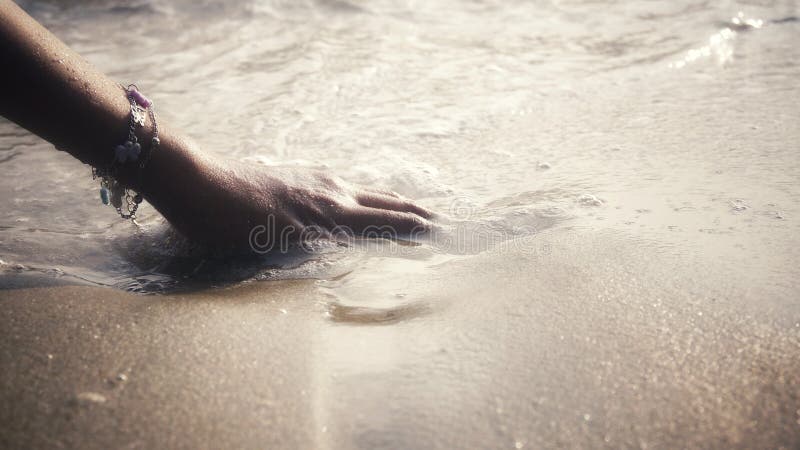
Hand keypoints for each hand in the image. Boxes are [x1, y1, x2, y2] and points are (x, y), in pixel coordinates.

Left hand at [151, 160, 433, 252]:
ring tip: (410, 211)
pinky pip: (345, 187)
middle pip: (386, 202)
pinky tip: (356, 200)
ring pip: (366, 192)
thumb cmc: (229, 222)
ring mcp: (316, 179)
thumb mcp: (277, 244)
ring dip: (392, 204)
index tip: (448, 234)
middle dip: (417, 214)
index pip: (389, 221)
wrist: (195, 180)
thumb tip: (357, 249)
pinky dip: (365, 197)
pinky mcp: (298, 175)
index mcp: (332, 212)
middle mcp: (332, 191)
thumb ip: (321, 245)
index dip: (420, 229)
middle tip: (443, 222)